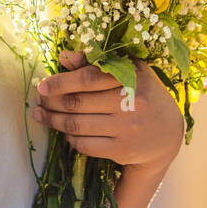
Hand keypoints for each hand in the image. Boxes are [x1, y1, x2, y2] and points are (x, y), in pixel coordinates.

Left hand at [32, 49, 183, 173]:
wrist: (168, 134)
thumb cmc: (142, 95)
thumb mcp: (128, 73)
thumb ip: (95, 64)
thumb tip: (64, 57)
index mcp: (131, 77)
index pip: (88, 78)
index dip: (60, 82)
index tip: (42, 85)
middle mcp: (131, 103)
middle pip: (77, 103)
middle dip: (51, 102)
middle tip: (38, 101)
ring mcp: (127, 129)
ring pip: (77, 125)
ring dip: (53, 120)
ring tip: (41, 115)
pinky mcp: (123, 150)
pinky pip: (85, 145)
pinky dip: (70, 138)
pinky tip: (65, 131)